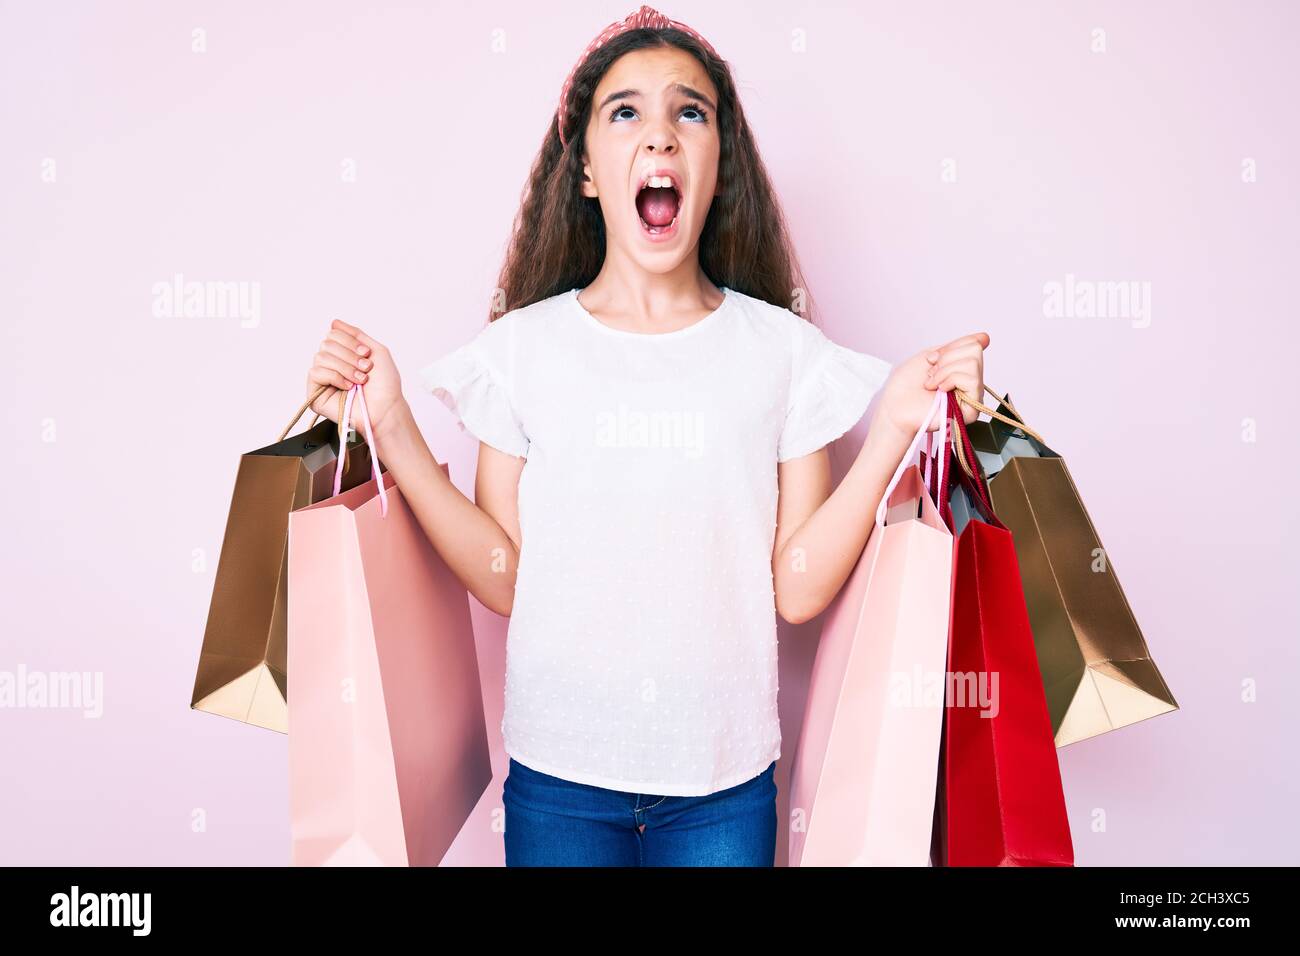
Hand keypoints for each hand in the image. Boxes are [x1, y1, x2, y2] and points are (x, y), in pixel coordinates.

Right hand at [305, 319, 405, 439]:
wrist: (385, 408)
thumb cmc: (385, 385)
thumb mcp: (376, 350)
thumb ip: (356, 334)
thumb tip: (334, 322)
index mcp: (343, 355)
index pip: (333, 334)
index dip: (350, 342)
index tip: (367, 354)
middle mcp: (331, 365)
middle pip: (326, 343)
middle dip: (349, 356)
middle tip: (365, 369)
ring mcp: (322, 379)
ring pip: (321, 356)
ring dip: (345, 367)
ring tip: (359, 380)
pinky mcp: (315, 393)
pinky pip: (315, 372)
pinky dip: (335, 377)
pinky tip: (348, 387)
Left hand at [878, 332, 989, 437]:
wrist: (895, 406)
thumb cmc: (906, 384)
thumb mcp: (931, 355)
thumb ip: (957, 346)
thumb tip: (985, 337)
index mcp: (962, 368)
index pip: (974, 344)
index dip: (950, 348)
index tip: (933, 359)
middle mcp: (971, 381)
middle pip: (975, 350)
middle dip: (946, 359)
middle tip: (931, 374)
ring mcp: (973, 395)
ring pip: (973, 363)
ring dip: (945, 371)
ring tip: (932, 384)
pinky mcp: (972, 409)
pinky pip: (971, 380)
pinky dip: (950, 380)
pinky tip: (939, 391)